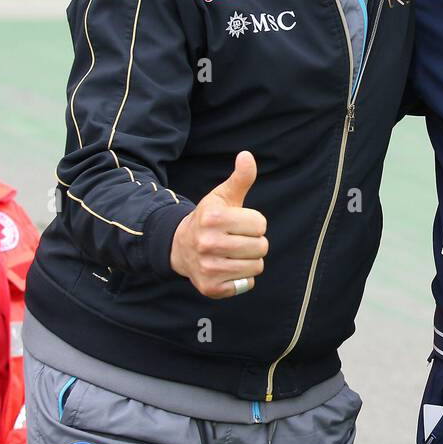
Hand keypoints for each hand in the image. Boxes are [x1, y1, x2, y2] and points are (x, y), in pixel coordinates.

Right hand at [170, 151, 267, 298]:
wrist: (180, 247)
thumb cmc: (209, 219)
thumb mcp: (222, 196)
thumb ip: (240, 178)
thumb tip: (247, 156)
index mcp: (213, 218)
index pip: (260, 224)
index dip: (254, 223)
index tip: (239, 223)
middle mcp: (208, 244)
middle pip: (261, 247)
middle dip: (255, 242)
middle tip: (237, 239)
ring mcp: (208, 268)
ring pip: (256, 267)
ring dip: (250, 260)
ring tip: (233, 253)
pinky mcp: (211, 287)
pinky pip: (247, 284)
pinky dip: (242, 278)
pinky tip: (227, 267)